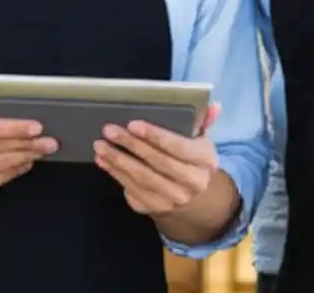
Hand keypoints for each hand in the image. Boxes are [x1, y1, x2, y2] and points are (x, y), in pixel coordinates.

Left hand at [94, 104, 220, 215]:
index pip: (178, 147)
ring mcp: (172, 199)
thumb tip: (213, 105)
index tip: (133, 124)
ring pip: (141, 178)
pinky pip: (131, 189)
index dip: (155, 136)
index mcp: (204, 162)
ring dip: (117, 160)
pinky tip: (102, 160)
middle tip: (110, 130)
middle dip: (130, 145)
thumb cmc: (192, 161)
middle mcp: (190, 183)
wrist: (194, 200)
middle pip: (156, 162)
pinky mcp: (154, 208)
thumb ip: (204, 121)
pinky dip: (114, 173)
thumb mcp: (201, 141)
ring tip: (100, 144)